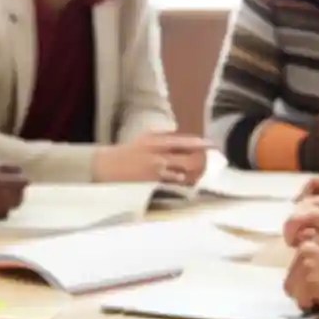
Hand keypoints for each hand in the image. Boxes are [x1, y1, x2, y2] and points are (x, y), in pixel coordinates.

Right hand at [93, 132, 209, 184]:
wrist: (106, 166)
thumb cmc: (126, 153)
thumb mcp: (144, 139)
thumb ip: (162, 137)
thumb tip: (179, 135)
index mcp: (156, 140)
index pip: (183, 141)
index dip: (199, 143)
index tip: (211, 144)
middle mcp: (158, 152)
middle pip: (187, 156)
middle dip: (200, 160)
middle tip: (209, 162)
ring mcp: (156, 168)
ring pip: (183, 170)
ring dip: (194, 172)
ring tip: (200, 173)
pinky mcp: (152, 181)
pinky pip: (172, 182)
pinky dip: (181, 182)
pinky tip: (186, 182)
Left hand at [283, 241, 318, 318]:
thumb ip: (310, 266)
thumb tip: (292, 283)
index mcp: (308, 246)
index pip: (291, 275)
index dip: (305, 287)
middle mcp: (304, 251)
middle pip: (288, 284)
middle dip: (304, 293)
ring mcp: (306, 266)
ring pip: (293, 294)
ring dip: (308, 300)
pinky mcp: (310, 282)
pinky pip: (301, 302)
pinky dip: (313, 306)